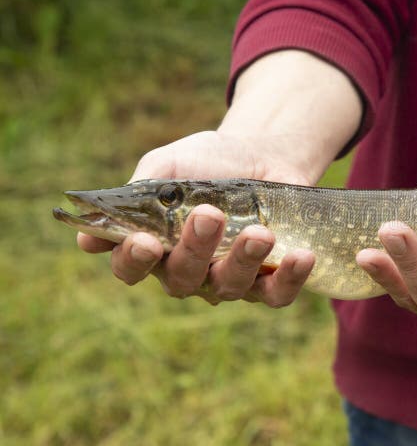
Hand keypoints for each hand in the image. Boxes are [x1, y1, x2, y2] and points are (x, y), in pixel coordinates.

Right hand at [77, 49, 361, 305]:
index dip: (135, 261)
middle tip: (209, 214)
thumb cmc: (210, 161)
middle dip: (194, 249)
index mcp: (157, 247)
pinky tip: (302, 256)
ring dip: (243, 260)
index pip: (132, 268)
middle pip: (182, 279)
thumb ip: (135, 197)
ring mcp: (231, 281)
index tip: (147, 242)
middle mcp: (190, 272)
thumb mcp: (170, 166)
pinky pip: (277, 294)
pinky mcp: (272, 280)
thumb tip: (85, 241)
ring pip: (229, 288)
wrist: (266, 151)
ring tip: (260, 232)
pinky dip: (290, 279)